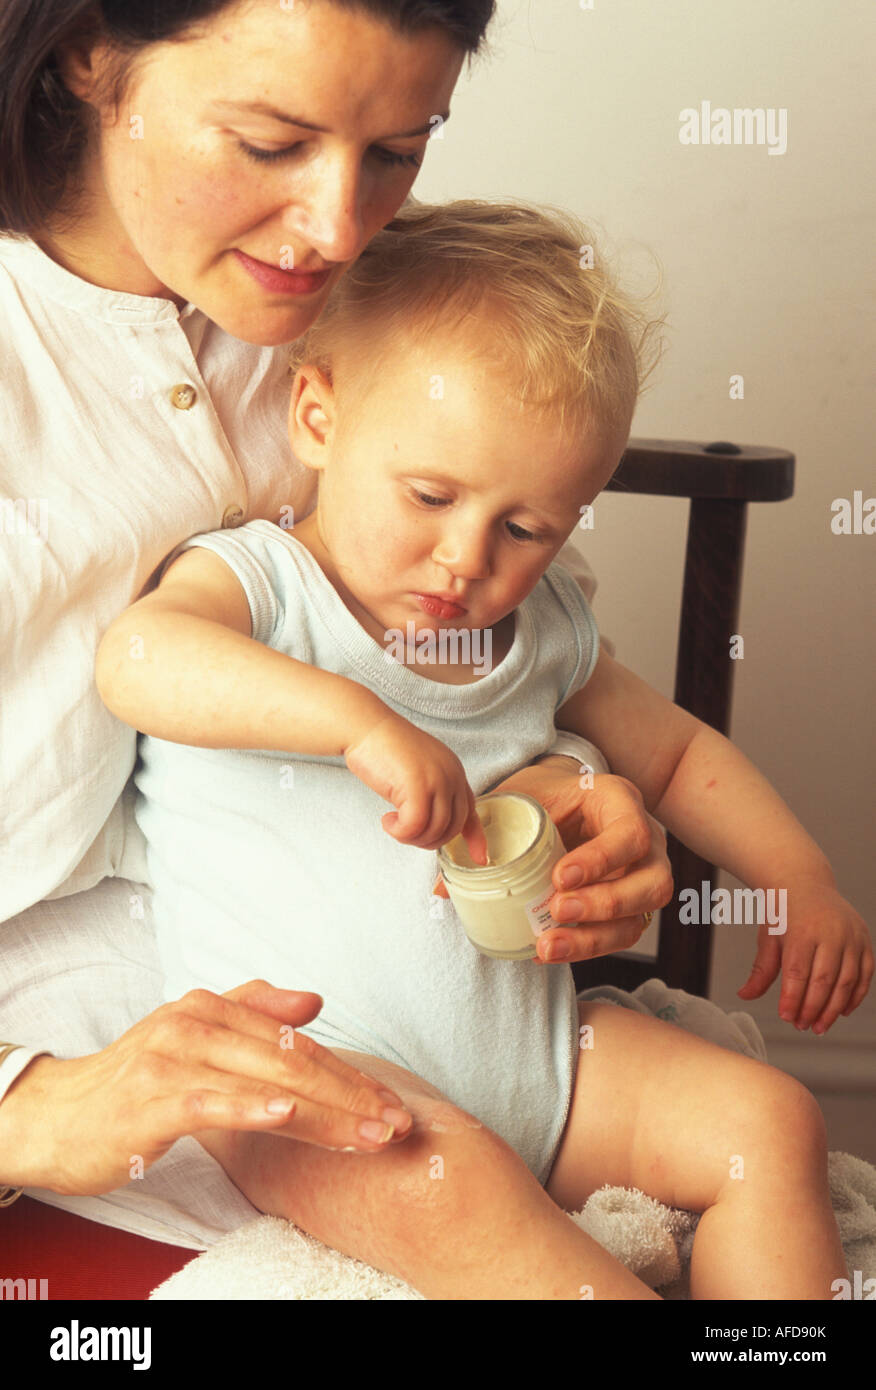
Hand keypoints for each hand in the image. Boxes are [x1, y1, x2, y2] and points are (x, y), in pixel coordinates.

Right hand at [0, 981, 414, 1194]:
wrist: (56, 1115)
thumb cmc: (132, 1083)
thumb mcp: (193, 1038)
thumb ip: (252, 1012)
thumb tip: (314, 1000)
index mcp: (214, 1008)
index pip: (298, 1043)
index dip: (350, 1074)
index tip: (391, 1104)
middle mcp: (197, 1023)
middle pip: (292, 1062)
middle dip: (352, 1096)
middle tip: (396, 1124)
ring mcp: (174, 1058)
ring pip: (266, 1083)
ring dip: (325, 1112)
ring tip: (369, 1134)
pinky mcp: (153, 1097)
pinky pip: (212, 1102)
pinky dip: (252, 1108)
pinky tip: (288, 1115)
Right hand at [345, 711, 487, 861]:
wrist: (365, 727)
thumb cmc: (384, 749)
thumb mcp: (418, 771)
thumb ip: (432, 791)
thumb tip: (432, 824)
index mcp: (455, 770)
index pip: (471, 810)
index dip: (476, 837)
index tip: (480, 858)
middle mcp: (452, 775)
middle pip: (453, 827)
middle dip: (430, 840)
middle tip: (406, 833)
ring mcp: (437, 780)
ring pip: (434, 831)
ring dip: (411, 837)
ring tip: (394, 824)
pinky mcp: (417, 787)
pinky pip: (414, 827)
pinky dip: (400, 832)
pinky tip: (387, 821)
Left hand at [434, 758, 671, 963]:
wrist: (560, 801)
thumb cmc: (542, 794)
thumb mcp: (517, 796)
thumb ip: (485, 827)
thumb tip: (442, 887)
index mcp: (620, 802)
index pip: (631, 833)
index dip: (601, 859)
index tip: (559, 877)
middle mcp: (645, 840)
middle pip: (652, 883)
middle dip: (605, 904)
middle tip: (556, 910)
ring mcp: (643, 875)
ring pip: (639, 917)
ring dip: (595, 937)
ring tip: (547, 945)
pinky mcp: (631, 906)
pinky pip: (621, 935)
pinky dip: (585, 947)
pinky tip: (546, 950)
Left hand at [737, 881, 872, 1033]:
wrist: (805, 882)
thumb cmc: (783, 912)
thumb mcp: (768, 937)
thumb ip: (761, 970)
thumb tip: (744, 995)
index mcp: (802, 930)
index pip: (798, 973)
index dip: (793, 998)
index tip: (786, 1017)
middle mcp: (830, 932)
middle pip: (824, 980)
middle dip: (812, 1008)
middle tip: (801, 1026)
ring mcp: (851, 936)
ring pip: (847, 981)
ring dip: (833, 1009)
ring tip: (819, 1026)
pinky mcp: (864, 941)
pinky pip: (865, 974)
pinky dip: (855, 996)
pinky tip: (841, 1011)